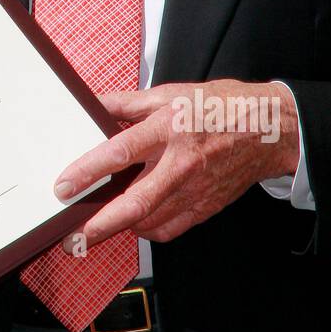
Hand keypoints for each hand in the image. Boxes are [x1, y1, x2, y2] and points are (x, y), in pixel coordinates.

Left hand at [55, 80, 300, 247]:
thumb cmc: (217, 108)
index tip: (63, 187)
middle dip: (99, 225)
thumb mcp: (168, 94)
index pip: (120, 153)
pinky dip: (146, 231)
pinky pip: (169, 229)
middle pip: (134, 204)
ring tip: (94, 228)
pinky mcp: (205, 208)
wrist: (267, 129)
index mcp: (167, 129)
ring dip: (119, 229)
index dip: (88, 172)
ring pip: (149, 222)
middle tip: (72, 237)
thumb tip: (90, 104)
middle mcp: (180, 164)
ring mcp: (194, 190)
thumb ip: (125, 103)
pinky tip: (133, 223)